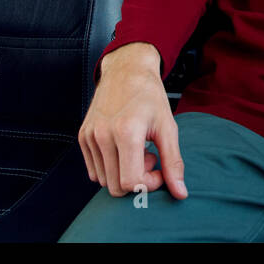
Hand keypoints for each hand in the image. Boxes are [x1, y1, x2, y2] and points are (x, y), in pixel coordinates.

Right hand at [78, 43, 187, 199]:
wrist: (126, 70)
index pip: (131, 183)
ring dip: (122, 173)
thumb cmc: (150, 97)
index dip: (148, 184)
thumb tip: (180, 193)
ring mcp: (90, 136)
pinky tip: (123, 148)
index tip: (158, 168)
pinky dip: (110, 167)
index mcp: (126, 132)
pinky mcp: (83, 136)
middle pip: (115, 187)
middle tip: (149, 157)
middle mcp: (103, 135)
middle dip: (136, 180)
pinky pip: (94, 170)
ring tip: (136, 150)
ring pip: (104, 180)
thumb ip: (173, 162)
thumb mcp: (167, 127)